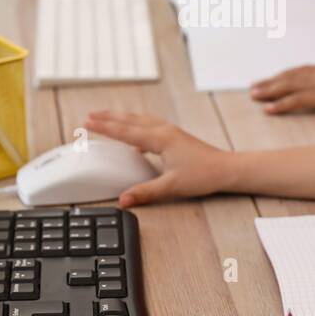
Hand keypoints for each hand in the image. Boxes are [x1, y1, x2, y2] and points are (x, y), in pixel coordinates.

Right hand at [84, 111, 231, 205]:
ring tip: (106, 117)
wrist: (226, 169)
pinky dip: (136, 125)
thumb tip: (123, 200)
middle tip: (90, 115)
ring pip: (140, 120)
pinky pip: (149, 125)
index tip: (87, 122)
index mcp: (160, 139)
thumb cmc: (203, 175)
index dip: (105, 128)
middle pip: (131, 120)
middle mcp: (164, 131)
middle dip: (109, 118)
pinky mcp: (175, 136)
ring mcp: (170, 132)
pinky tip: (134, 135)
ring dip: (122, 118)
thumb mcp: (171, 186)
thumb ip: (145, 192)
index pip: (126, 132)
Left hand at [249, 63, 314, 113]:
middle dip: (271, 82)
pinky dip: (281, 104)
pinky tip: (268, 109)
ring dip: (269, 90)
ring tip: (253, 95)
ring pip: (289, 85)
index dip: (285, 76)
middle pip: (291, 76)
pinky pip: (298, 99)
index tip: (272, 80)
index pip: (303, 72)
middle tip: (253, 88)